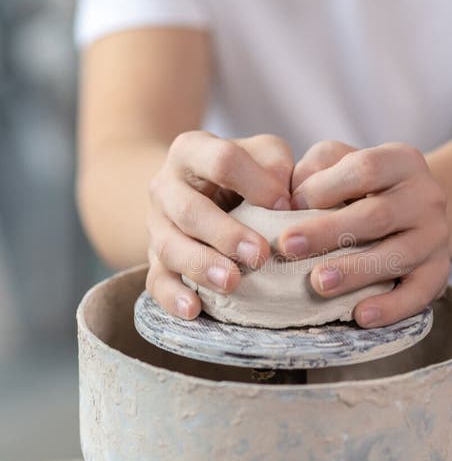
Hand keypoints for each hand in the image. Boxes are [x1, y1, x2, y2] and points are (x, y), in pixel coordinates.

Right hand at [146, 131, 292, 317]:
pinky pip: (156, 281)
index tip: (286, 206)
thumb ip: (275, 164)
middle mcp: (166, 186)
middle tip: (259, 255)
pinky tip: (194, 310)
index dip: (255, 182)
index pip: (220, 160)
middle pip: (188, 210)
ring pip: (169, 247)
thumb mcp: (261, 153)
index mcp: (192, 151)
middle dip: (224, 234)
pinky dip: (172, 297)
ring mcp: (156, 225)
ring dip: (201, 266)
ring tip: (232, 283)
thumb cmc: (243, 171)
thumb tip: (287, 197)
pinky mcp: (154, 260)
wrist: (194, 189)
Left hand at [278, 140, 449, 326]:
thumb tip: (288, 203)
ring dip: (356, 272)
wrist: (416, 215)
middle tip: (288, 247)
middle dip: (329, 232)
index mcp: (402, 162)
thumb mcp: (341, 163)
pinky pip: (420, 293)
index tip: (290, 206)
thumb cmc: (362, 188)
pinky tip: (361, 316)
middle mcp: (426, 197)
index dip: (325, 187)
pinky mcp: (439, 272)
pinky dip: (392, 307)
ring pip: (397, 256)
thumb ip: (315, 170)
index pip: (366, 168)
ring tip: (319, 283)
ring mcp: (436, 236)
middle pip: (378, 215)